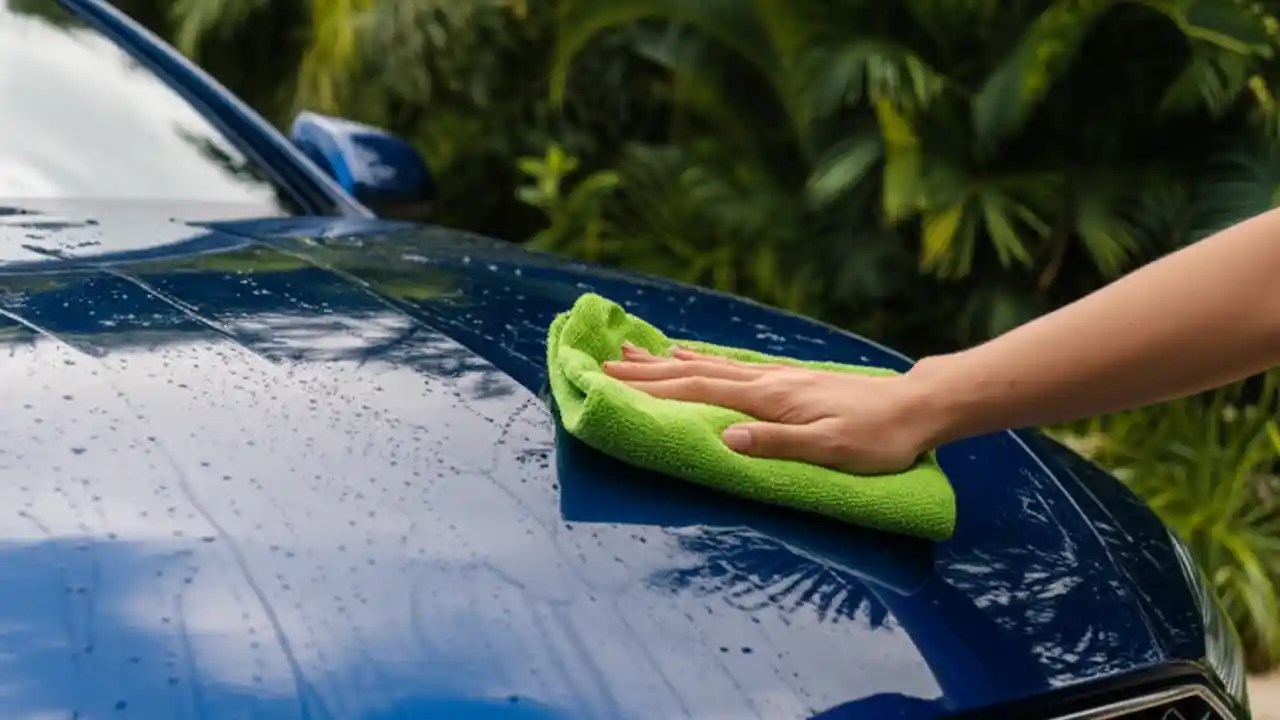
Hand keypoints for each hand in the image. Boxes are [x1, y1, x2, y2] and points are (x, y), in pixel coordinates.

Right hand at [602, 344, 941, 473]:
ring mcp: (776, 378)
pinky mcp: (787, 381)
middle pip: (694, 373)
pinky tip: (690, 358)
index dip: (653, 386)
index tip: (611, 378)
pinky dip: (701, 360)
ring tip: (632, 350)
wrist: (916, 407)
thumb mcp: (831, 449)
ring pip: (709, 365)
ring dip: (667, 361)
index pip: (698, 389)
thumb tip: (726, 437)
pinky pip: (730, 367)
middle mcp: (767, 380)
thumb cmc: (878, 437)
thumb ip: (778, 444)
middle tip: (602, 363)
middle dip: (646, 370)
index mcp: (770, 396)